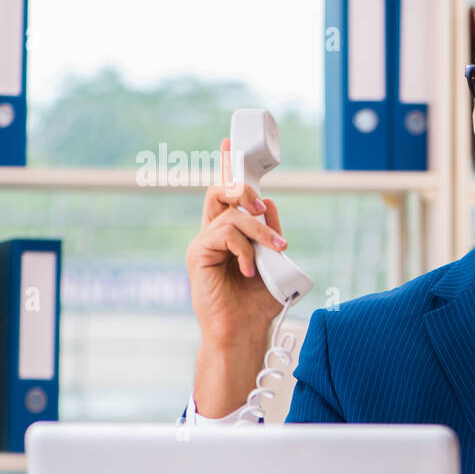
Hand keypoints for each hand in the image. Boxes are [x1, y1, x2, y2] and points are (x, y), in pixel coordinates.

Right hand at [185, 137, 289, 347]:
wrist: (245, 331)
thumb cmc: (260, 302)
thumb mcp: (276, 262)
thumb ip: (272, 233)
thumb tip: (268, 202)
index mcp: (231, 233)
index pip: (228, 193)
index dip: (228, 166)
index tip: (229, 142)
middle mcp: (214, 233)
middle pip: (221, 191)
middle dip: (242, 188)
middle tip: (261, 205)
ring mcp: (204, 243)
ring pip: (230, 214)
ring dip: (258, 229)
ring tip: (274, 250)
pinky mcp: (198, 254)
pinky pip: (224, 233)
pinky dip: (244, 248)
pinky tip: (249, 268)